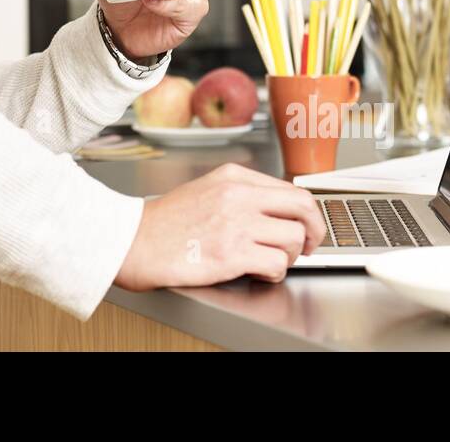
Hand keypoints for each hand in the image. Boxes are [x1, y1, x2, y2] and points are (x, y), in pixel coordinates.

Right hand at [113, 163, 326, 291]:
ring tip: (270, 261)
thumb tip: (276, 210)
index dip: (307, 213)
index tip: (306, 226)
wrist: (134, 241)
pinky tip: (258, 272)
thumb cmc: (164, 223)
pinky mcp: (232, 253)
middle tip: (310, 245)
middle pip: (303, 207)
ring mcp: (237, 223)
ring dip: (289, 256)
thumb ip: (240, 194)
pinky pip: (277, 264)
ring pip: (294, 238)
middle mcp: (239, 195)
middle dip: (315, 230)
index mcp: (233, 177)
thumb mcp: (205, 190)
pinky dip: (274, 273)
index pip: (291, 189)